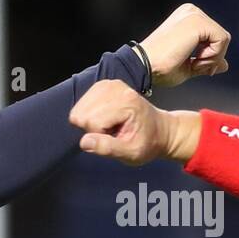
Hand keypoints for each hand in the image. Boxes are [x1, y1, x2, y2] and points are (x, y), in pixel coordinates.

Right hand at [70, 80, 199, 165]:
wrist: (159, 129)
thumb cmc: (147, 143)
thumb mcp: (131, 153)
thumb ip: (108, 148)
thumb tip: (84, 142)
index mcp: (126, 103)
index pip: (91, 122)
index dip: (99, 136)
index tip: (116, 137)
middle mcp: (115, 88)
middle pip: (82, 114)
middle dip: (93, 128)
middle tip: (114, 131)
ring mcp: (108, 84)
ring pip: (79, 108)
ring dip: (92, 121)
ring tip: (112, 125)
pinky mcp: (103, 85)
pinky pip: (82, 103)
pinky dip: (91, 114)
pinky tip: (108, 117)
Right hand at [139, 3, 230, 86]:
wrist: (144, 66)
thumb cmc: (159, 67)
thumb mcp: (188, 66)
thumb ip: (206, 62)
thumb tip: (224, 65)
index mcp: (187, 18)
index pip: (214, 36)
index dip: (211, 56)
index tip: (197, 67)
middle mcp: (191, 11)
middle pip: (221, 36)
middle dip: (213, 57)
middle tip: (196, 67)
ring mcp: (194, 14)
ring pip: (223, 39)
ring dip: (212, 58)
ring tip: (193, 63)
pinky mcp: (197, 22)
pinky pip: (222, 40)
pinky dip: (213, 56)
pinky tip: (195, 60)